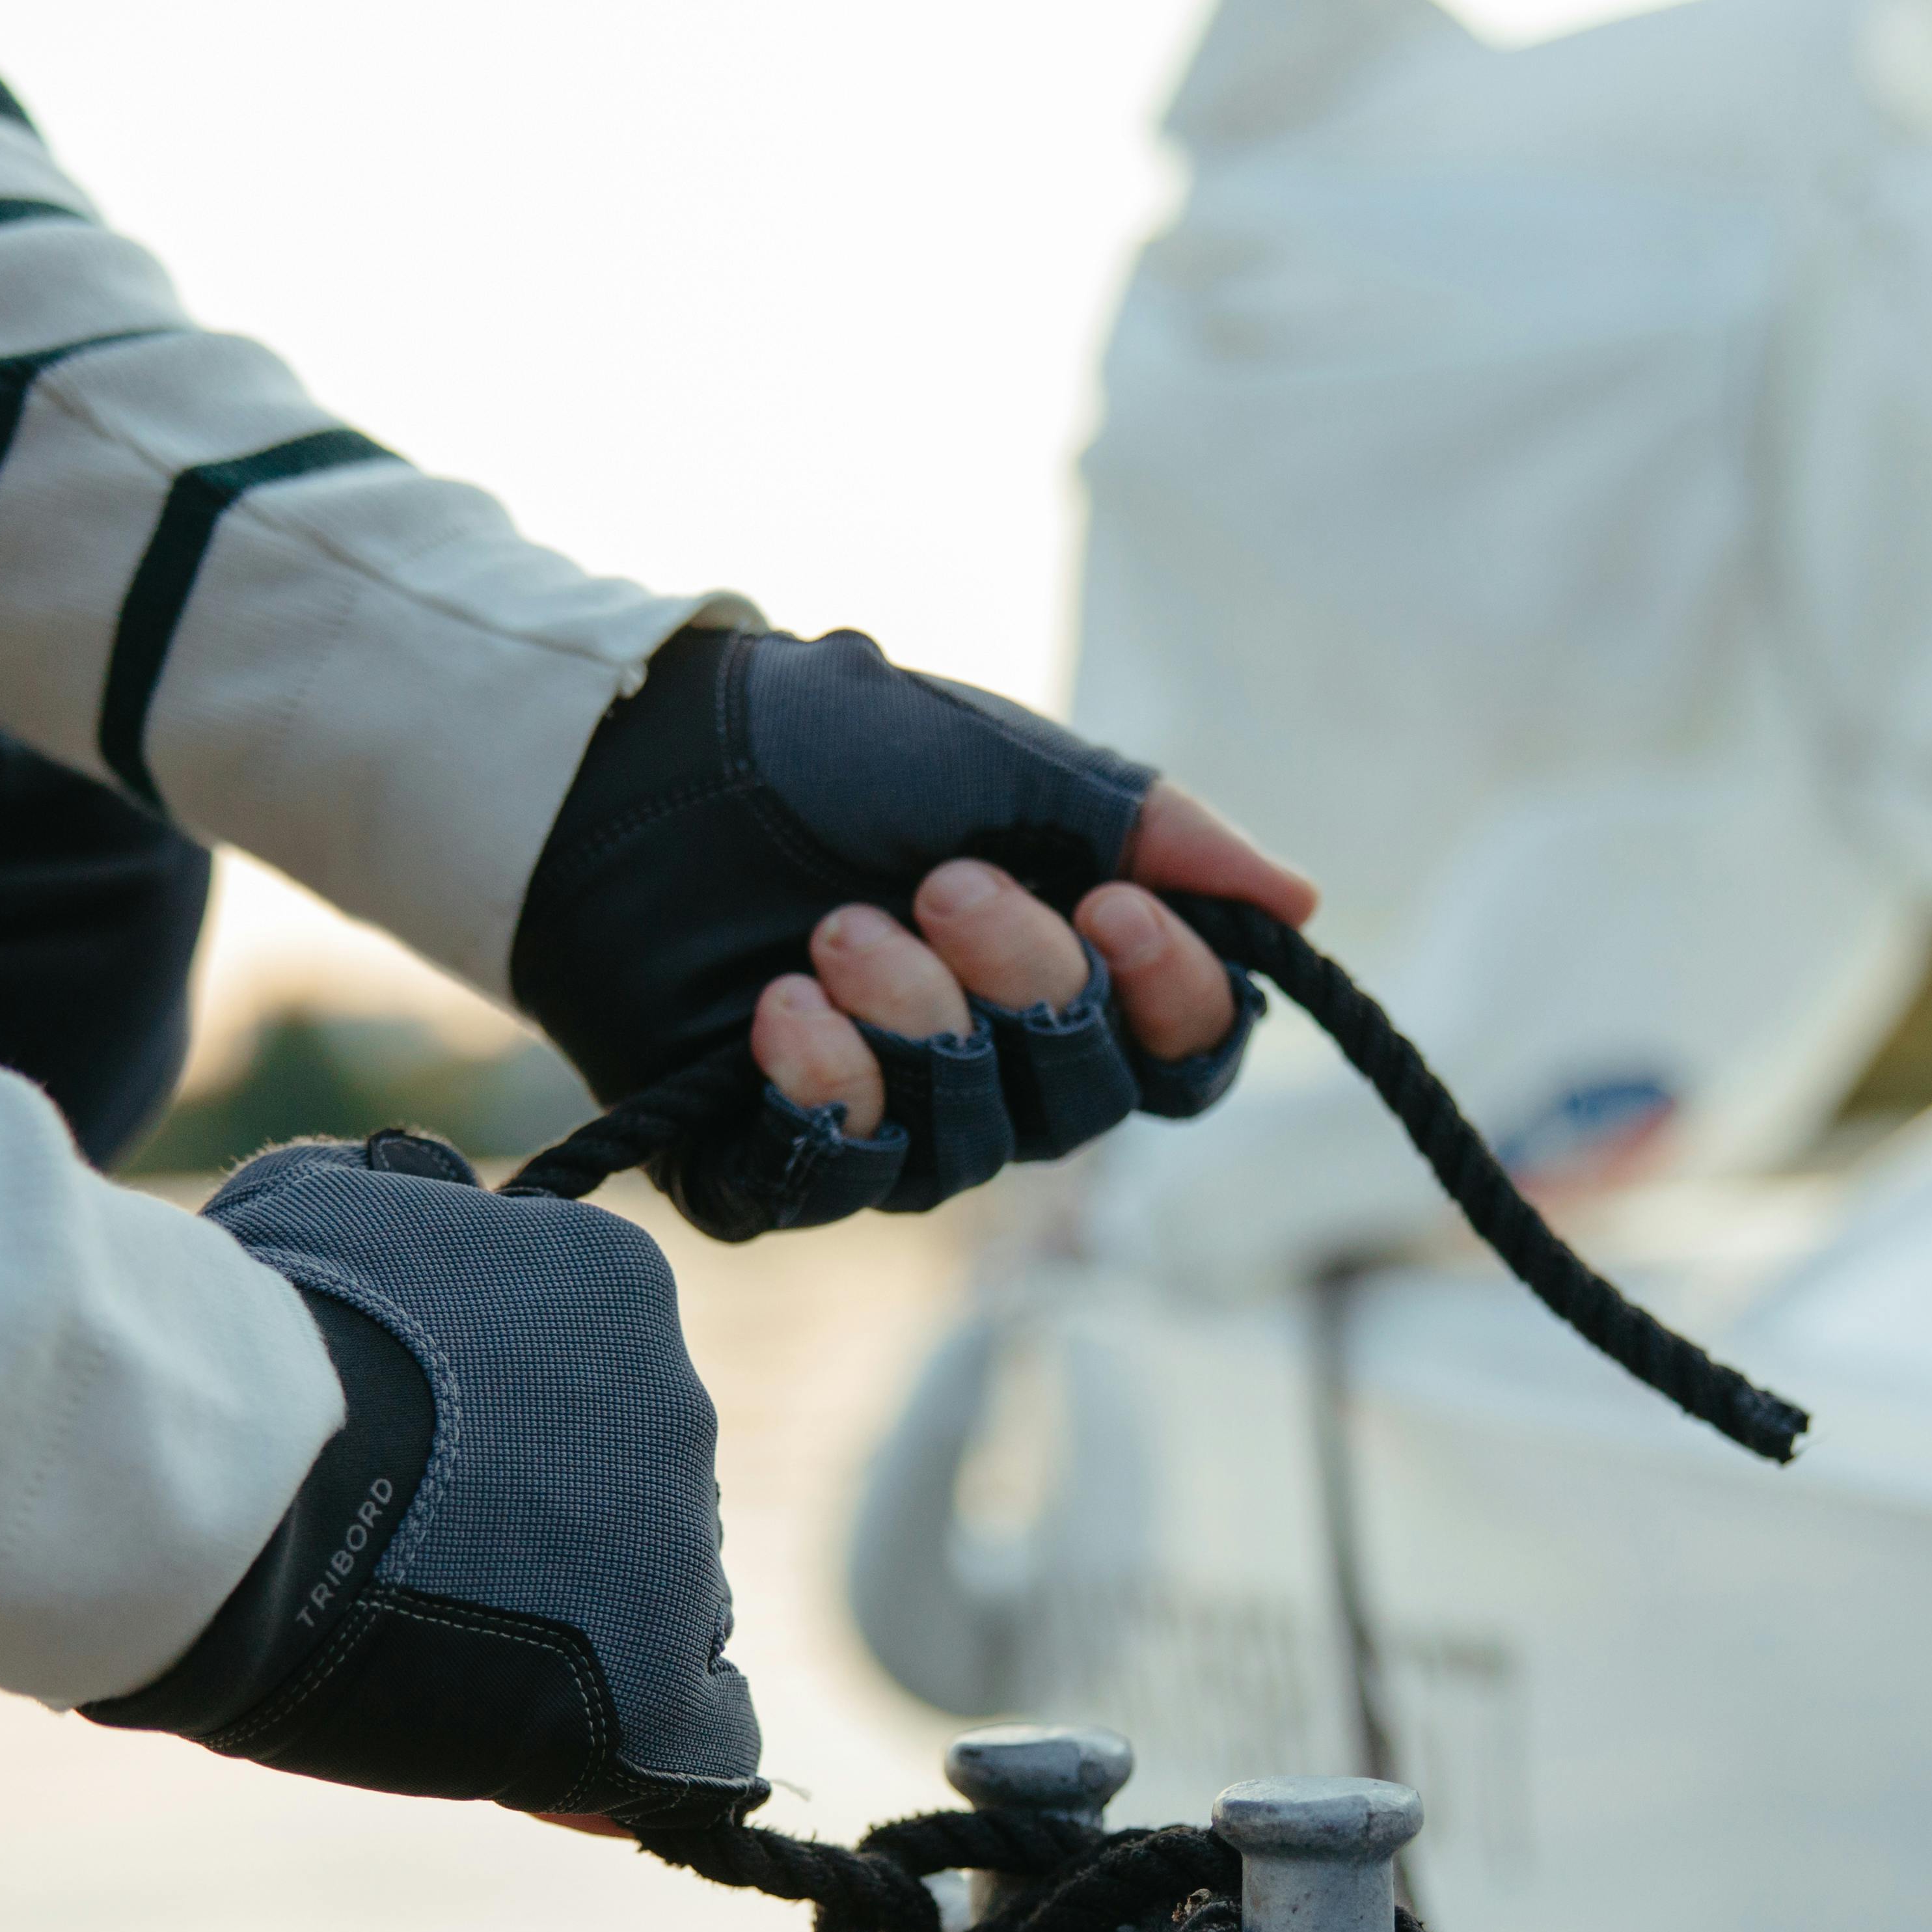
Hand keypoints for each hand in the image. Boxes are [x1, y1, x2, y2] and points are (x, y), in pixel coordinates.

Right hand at [82, 1134, 758, 1826]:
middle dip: (554, 1544)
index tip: (436, 1478)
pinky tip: (574, 1782)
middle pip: (640, 1503)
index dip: (526, 1450)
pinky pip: (702, 1746)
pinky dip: (645, 1764)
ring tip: (436, 1659)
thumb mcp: (330, 1214)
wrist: (211, 1467)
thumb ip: (404, 1219)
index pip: (610, 1386)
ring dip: (576, 1644)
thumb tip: (424, 1194)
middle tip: (419, 1574)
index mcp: (614, 1285)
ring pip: (663, 1619)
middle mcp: (676, 1408)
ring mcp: (673, 1551)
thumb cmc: (235, 1332)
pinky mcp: (649, 1688)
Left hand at [511, 629, 1313, 1237]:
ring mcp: (890, 1121)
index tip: (1117, 906)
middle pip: (1088, 1104)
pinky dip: (826, 1094)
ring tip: (832, 927)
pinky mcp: (776, 1159)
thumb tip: (1296, 903)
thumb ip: (1151, 832)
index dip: (1171, 999)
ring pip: (971, 1149)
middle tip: (942, 880)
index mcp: (1070, 969)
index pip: (1184, 1051)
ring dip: (914, 1022)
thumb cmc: (823, 752)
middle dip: (1026, 986)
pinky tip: (782, 1009)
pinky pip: (842, 1180)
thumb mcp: (1007, 766)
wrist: (635, 766)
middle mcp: (996, 1065)